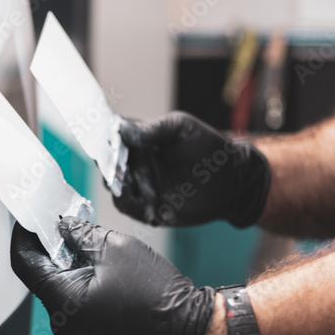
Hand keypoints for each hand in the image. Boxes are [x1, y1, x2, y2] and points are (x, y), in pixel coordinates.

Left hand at [10, 218, 217, 334]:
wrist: (190, 330)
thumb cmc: (156, 293)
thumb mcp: (113, 248)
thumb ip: (80, 233)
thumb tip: (63, 225)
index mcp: (62, 302)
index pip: (25, 264)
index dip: (24, 237)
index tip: (31, 218)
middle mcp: (64, 322)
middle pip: (41, 275)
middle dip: (49, 245)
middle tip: (61, 219)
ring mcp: (78, 330)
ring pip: (60, 286)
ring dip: (67, 260)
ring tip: (84, 235)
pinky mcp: (93, 330)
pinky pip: (76, 299)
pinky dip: (80, 276)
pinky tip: (96, 259)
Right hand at [115, 111, 269, 226]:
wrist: (231, 180)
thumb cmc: (208, 147)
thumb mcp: (181, 127)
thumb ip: (153, 129)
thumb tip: (122, 131)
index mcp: (140, 140)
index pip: (113, 136)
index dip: (104, 135)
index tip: (102, 135)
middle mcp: (136, 163)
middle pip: (108, 161)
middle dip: (106, 160)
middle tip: (112, 158)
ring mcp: (141, 185)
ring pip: (114, 184)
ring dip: (113, 180)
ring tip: (121, 177)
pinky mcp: (148, 207)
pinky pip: (128, 206)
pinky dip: (123, 200)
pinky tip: (127, 192)